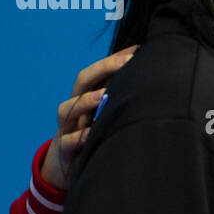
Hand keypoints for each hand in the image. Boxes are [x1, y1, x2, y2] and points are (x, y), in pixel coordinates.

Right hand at [41, 47, 137, 188]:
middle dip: (103, 69)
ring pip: (68, 109)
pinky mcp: (64, 149)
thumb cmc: (93, 134)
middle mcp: (74, 107)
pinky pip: (67, 141)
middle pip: (82, 82)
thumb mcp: (104, 116)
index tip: (137, 50)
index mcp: (85, 96)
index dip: (114, 59)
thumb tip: (149, 79)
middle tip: (126, 62)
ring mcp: (66, 127)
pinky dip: (78, 136)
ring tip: (103, 95)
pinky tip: (91, 133)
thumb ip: (118, 99)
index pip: (97, 72)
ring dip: (86, 101)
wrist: (67, 164)